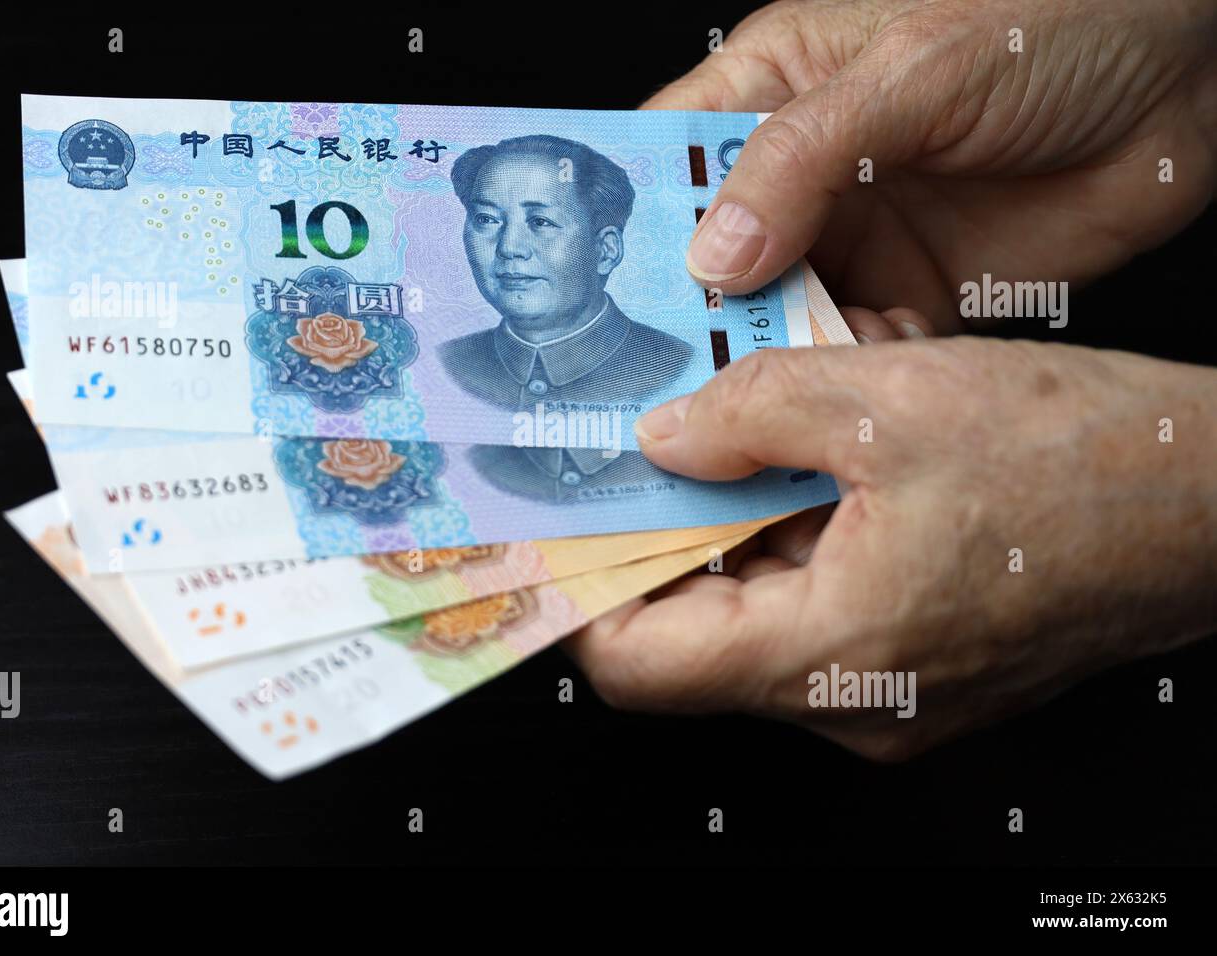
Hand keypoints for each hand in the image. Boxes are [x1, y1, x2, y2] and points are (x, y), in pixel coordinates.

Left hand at [565, 336, 1216, 758]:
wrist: (1214, 503)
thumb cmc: (1087, 463)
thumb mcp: (890, 398)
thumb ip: (749, 410)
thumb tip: (663, 436)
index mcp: (831, 655)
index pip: (641, 665)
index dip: (583, 595)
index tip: (557, 532)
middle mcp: (851, 703)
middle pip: (695, 632)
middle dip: (671, 532)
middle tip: (658, 445)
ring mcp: (887, 696)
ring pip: (759, 612)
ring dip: (745, 521)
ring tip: (769, 433)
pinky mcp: (918, 668)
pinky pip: (818, 608)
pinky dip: (802, 534)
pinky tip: (830, 459)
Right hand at [648, 0, 1216, 330]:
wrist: (1189, 75)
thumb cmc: (1054, 20)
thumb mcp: (913, 71)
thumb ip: (803, 159)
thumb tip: (713, 255)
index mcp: (772, 92)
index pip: (668, 164)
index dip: (628, 230)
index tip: (594, 300)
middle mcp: (802, 176)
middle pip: (712, 263)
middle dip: (699, 318)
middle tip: (675, 378)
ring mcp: (857, 238)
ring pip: (781, 319)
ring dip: (780, 357)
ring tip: (782, 383)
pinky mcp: (915, 292)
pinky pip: (858, 351)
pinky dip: (857, 372)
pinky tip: (874, 369)